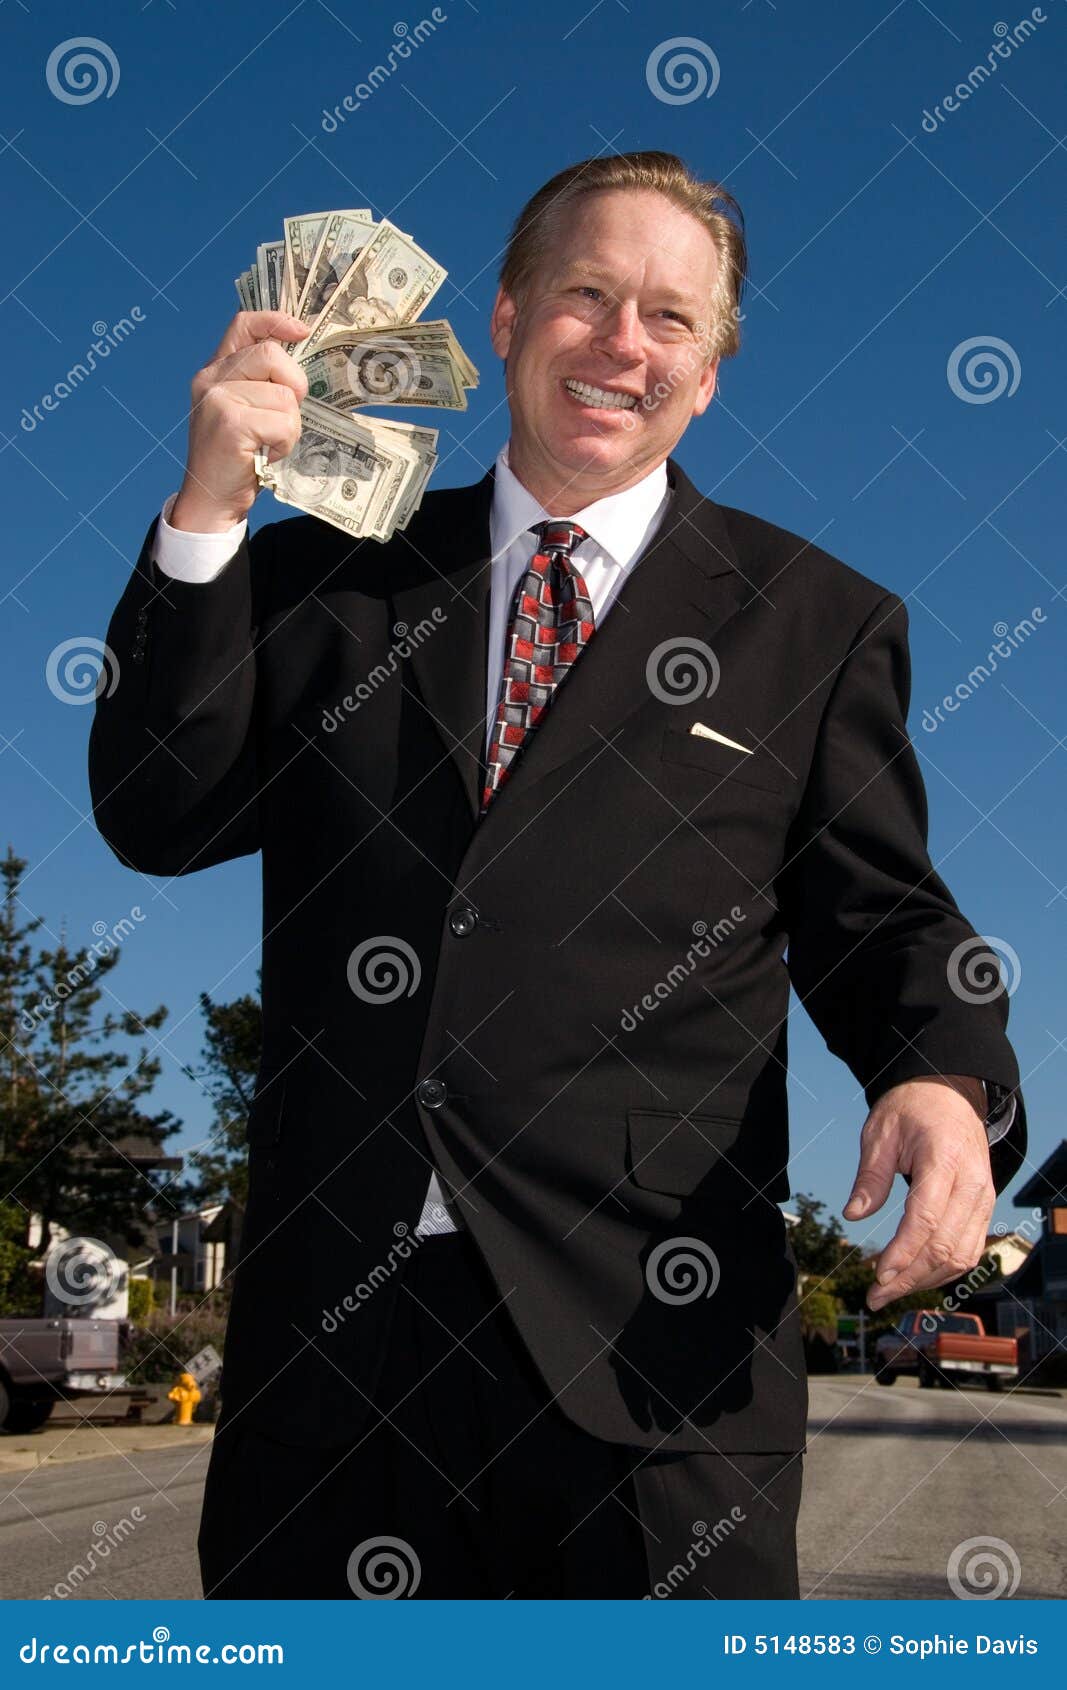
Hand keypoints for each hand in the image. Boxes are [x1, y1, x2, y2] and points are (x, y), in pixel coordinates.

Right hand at [170, 310, 309, 532]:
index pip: (244, 324)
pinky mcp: (231, 424)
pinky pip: (283, 422)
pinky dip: (285, 443)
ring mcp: (218, 400)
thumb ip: (259, 383)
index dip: (276, 321)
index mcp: (214, 371)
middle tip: (286, 416)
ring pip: (283, 395)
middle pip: (272, 355)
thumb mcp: (242, 410)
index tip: (302, 331)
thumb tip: (299, 357)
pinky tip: (267, 454)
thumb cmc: (237, 457)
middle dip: (293, 385)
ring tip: (270, 443)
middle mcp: (211, 379)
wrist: (211, 500)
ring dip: (289, 425)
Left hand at [842, 1075, 993, 1311]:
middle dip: (909, 1278)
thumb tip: (853, 1216)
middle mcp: (972, 1183)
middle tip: (875, 1296)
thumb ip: (870, 1177)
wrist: (949, 1094)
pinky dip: (945, 1270)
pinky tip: (916, 1277)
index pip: (925, 1219)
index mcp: (943, 1160)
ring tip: (890, 1291)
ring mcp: (983, 1198)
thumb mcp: (879, 1132)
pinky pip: (971, 1250)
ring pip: (962, 1255)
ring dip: (926, 1280)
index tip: (877, 1276)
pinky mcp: (985, 1208)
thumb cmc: (911, 1109)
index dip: (902, 1253)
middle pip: (945, 1246)